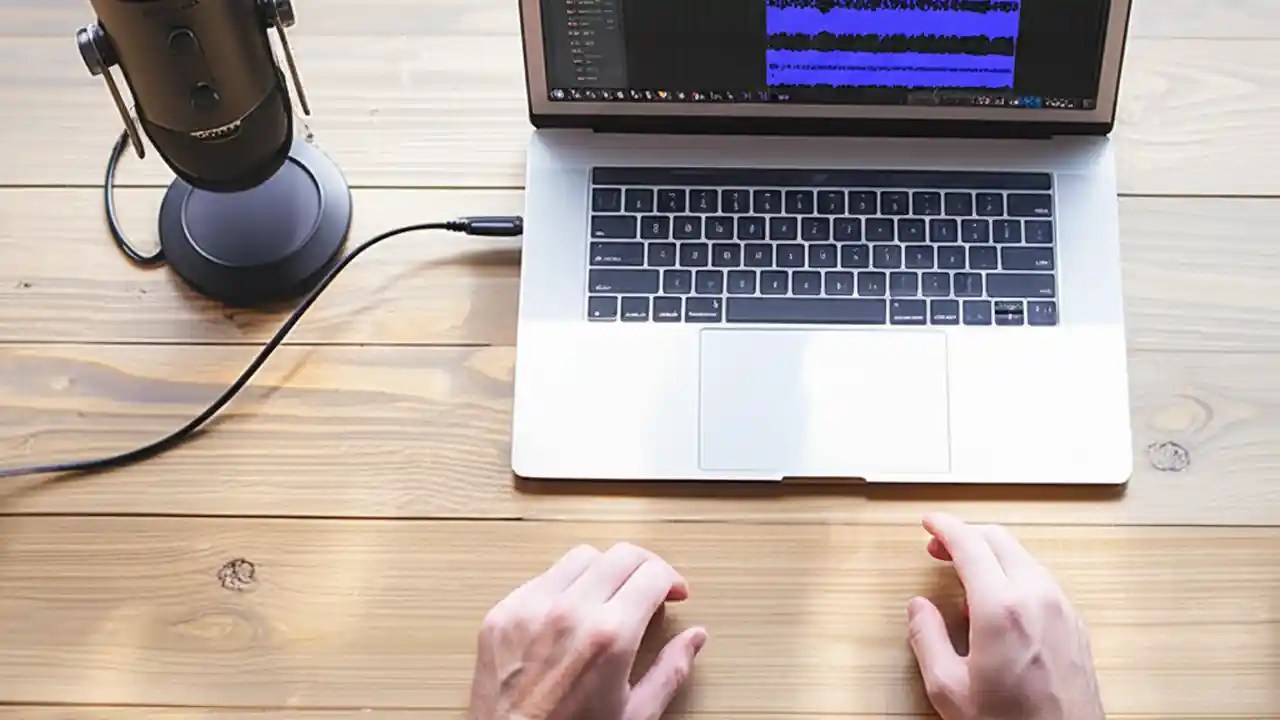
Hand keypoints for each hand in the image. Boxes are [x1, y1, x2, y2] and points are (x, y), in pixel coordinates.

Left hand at [468, 543, 707, 719]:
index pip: (652, 574)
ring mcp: (530, 609)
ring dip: (606, 569)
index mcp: (610, 637)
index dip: (672, 579)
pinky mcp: (501, 614)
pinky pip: (542, 578)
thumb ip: (671, 671)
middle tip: (652, 588)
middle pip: (621, 555)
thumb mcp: (635, 717)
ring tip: (613, 597)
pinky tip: (573, 611)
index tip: (675, 593)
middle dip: (645, 566)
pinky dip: (566, 585)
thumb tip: (696, 637)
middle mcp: (570, 612)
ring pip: (581, 557)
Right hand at [907, 514, 1104, 719]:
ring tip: (966, 578)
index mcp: (1001, 609)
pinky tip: (998, 600)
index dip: (944, 527)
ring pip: (1022, 557)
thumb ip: (927, 639)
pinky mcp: (1076, 624)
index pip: (969, 544)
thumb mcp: (949, 689)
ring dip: (991, 555)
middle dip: (965, 536)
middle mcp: (1036, 598)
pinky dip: (1014, 574)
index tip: (929, 523)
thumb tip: (918, 608)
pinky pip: (1041, 580)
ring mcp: (1061, 609)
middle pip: (999, 540)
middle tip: (939, 549)